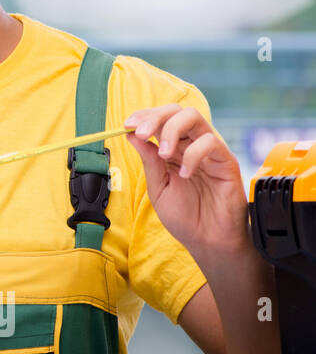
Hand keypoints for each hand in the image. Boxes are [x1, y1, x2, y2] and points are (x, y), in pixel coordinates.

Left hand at [123, 105, 252, 265]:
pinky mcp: (226, 162)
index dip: (144, 117)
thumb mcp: (158, 187)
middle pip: (177, 112)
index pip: (161, 120)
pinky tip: (184, 174)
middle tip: (141, 133)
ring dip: (172, 130)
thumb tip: (132, 135)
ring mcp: (210, 152)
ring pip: (195, 119)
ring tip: (164, 154)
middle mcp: (192, 146)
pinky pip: (211, 142)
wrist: (207, 241)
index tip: (127, 125)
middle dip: (155, 117)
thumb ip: (149, 161)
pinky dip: (193, 154)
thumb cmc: (185, 217)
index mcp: (174, 150)